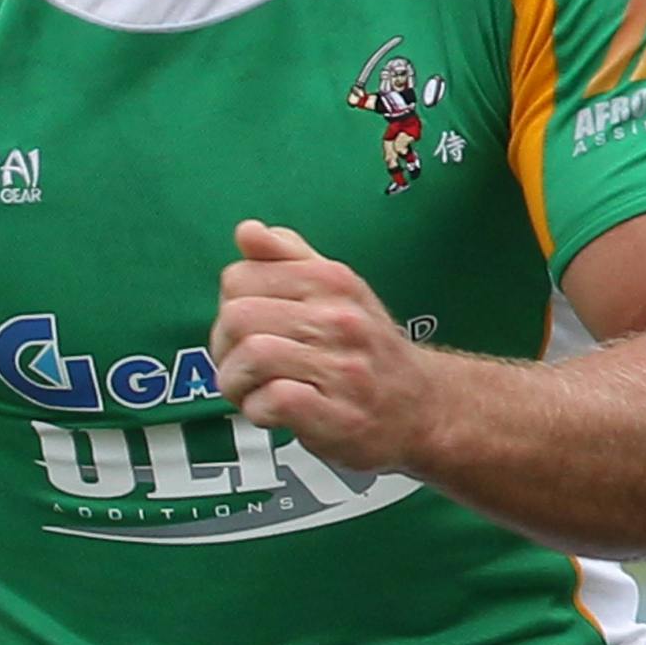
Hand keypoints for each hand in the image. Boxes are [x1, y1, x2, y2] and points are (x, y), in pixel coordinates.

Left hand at [212, 220, 430, 474]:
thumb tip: (248, 231)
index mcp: (332, 281)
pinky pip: (272, 401)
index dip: (229, 306)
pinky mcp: (336, 413)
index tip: (249, 327)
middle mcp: (339, 318)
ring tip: (254, 389)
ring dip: (236, 382)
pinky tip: (273, 410)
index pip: (239, 277)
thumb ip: (287, 258)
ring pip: (251, 357)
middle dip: (225, 348)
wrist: (420, 405)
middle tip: (244, 365)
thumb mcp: (335, 291)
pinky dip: (258, 410)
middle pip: (237, 317)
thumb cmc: (366, 348)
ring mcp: (341, 367)